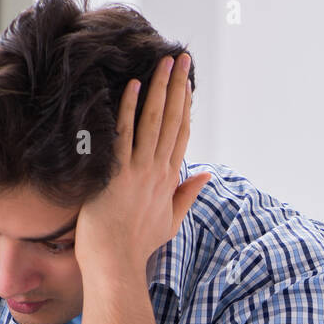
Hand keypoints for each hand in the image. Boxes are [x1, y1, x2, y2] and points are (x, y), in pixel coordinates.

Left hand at [75, 52, 210, 279]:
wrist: (117, 265)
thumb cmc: (137, 246)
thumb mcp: (170, 222)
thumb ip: (188, 195)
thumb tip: (206, 175)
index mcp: (170, 181)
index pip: (182, 135)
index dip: (186, 106)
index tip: (188, 83)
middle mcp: (159, 173)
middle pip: (173, 122)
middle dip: (178, 88)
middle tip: (181, 58)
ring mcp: (140, 172)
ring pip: (154, 123)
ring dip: (160, 90)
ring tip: (164, 62)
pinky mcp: (119, 175)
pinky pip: (126, 136)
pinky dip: (130, 111)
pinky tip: (133, 87)